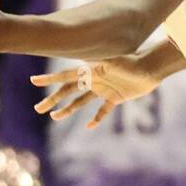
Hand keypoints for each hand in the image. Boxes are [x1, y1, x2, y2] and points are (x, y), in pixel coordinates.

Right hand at [29, 55, 162, 127]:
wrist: (151, 66)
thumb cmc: (132, 61)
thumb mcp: (111, 60)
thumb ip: (96, 62)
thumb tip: (81, 64)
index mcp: (89, 70)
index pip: (65, 76)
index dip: (49, 79)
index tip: (33, 81)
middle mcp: (93, 80)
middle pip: (68, 91)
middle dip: (53, 100)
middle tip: (38, 108)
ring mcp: (103, 89)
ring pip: (80, 102)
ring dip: (68, 109)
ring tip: (54, 117)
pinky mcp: (115, 97)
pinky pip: (103, 110)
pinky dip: (97, 118)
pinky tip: (89, 126)